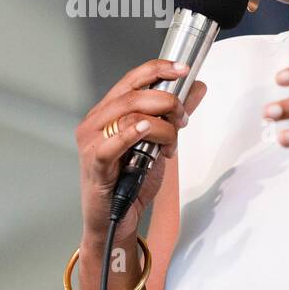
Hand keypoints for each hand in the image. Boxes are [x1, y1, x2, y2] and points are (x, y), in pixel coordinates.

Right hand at [76, 58, 208, 243]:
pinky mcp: (94, 163)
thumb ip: (174, 115)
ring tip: (171, 143)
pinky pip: (112, 143)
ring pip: (128, 116)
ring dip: (160, 127)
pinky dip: (131, 134)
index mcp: (108, 111)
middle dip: (166, 101)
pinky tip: (145, 131)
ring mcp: (91, 141)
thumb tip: (197, 87)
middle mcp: (96, 121)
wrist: (115, 219)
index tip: (183, 69)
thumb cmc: (129, 181)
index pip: (132, 79)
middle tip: (182, 118)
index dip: (158, 69)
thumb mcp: (158, 142)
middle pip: (132, 95)